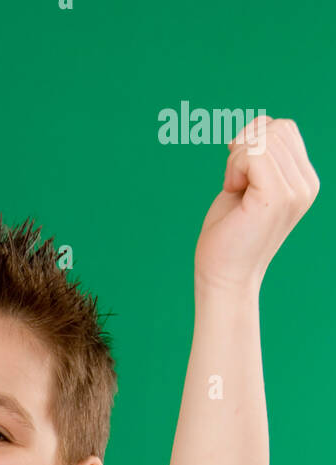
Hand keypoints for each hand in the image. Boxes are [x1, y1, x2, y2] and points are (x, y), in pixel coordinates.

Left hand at [194, 115, 319, 293]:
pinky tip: (232, 191)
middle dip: (245, 147)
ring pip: (264, 138)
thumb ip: (259, 153)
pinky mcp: (278, 197)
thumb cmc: (228, 234)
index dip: (253, 140)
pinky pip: (253, 153)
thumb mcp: (247, 183)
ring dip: (236, 159)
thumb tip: (261, 122)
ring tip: (234, 189)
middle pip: (277, 128)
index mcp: (304, 181)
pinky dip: (234, 167)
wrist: (223, 277)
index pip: (284, 129)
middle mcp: (307, 185)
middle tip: (234, 182)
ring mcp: (296, 191)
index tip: (238, 173)